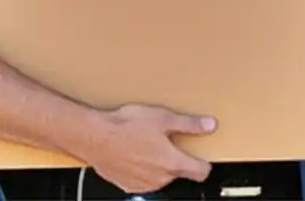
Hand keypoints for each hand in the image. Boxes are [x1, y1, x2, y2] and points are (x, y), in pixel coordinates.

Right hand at [83, 104, 215, 193]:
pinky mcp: (128, 185)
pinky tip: (135, 153)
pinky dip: (143, 169)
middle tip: (167, 141)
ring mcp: (143, 184)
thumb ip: (190, 125)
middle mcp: (160, 179)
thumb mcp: (163, 118)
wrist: (95, 137)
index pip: (201, 172)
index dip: (205, 164)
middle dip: (177, 158)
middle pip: (180, 172)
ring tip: (147, 145)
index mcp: (173, 163)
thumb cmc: (126, 127)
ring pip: (161, 176)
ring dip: (159, 164)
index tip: (203, 156)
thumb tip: (209, 125)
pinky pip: (144, 179)